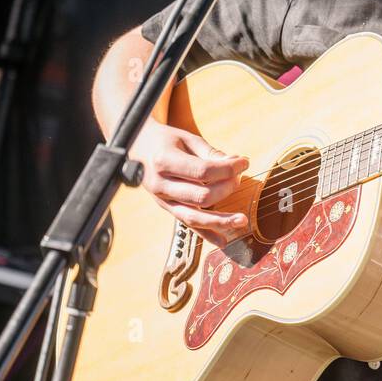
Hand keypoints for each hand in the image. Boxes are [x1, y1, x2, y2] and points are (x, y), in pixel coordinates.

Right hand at [130, 119, 249, 245]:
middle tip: (239, 178)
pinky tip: (223, 241)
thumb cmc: (166, 141)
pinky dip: (206, 235)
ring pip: (194, 217)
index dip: (227, 169)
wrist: (137, 148)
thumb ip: (210, 153)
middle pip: (201, 195)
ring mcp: (162, 200)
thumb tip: (235, 164)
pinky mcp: (167, 209)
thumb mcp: (186, 139)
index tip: (244, 162)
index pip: (203, 171)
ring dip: (220, 220)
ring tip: (242, 221)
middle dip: (227, 188)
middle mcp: (160, 185)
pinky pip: (188, 225)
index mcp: (164, 161)